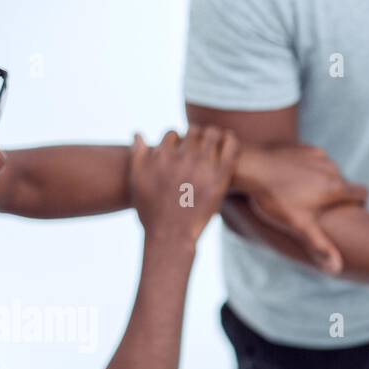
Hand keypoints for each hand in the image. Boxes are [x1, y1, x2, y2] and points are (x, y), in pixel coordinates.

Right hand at [129, 126, 239, 243]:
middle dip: (195, 137)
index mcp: (161, 156)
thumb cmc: (151, 212)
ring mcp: (202, 166)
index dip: (177, 141)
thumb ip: (138, 154)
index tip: (182, 150)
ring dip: (213, 137)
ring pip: (211, 135)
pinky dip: (230, 141)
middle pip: (193, 132)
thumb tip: (138, 133)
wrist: (171, 236)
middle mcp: (181, 157)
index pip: (172, 134)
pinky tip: (229, 144)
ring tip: (216, 144)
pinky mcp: (220, 177)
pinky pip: (230, 147)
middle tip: (201, 146)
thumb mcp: (137, 181)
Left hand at [240, 145, 368, 274]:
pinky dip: (307, 168)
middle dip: (336, 195)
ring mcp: (316, 155)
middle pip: (344, 183)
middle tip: (316, 208)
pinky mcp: (302, 147)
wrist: (250, 165)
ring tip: (301, 193)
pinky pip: (313, 159)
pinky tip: (290, 177)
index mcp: (335, 187)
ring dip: (322, 180)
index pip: (363, 193)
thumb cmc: (275, 198)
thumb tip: (338, 269)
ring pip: (329, 170)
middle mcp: (331, 167)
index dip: (359, 203)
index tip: (348, 211)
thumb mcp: (299, 226)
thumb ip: (320, 246)